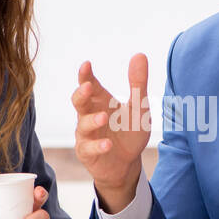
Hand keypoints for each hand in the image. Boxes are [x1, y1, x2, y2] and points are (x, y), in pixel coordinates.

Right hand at [71, 54, 149, 213]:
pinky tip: (108, 144)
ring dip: (92, 121)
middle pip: (79, 101)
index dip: (86, 75)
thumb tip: (140, 54)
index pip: (89, 84)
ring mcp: (86, 134)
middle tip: (88, 87)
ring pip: (83, 125)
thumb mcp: (139, 107)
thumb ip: (138, 83)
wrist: (126, 163)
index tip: (86, 65)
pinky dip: (98, 146)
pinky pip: (89, 148)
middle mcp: (89, 115)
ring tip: (104, 118)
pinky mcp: (87, 153)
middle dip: (81, 94)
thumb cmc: (129, 132)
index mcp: (100, 101)